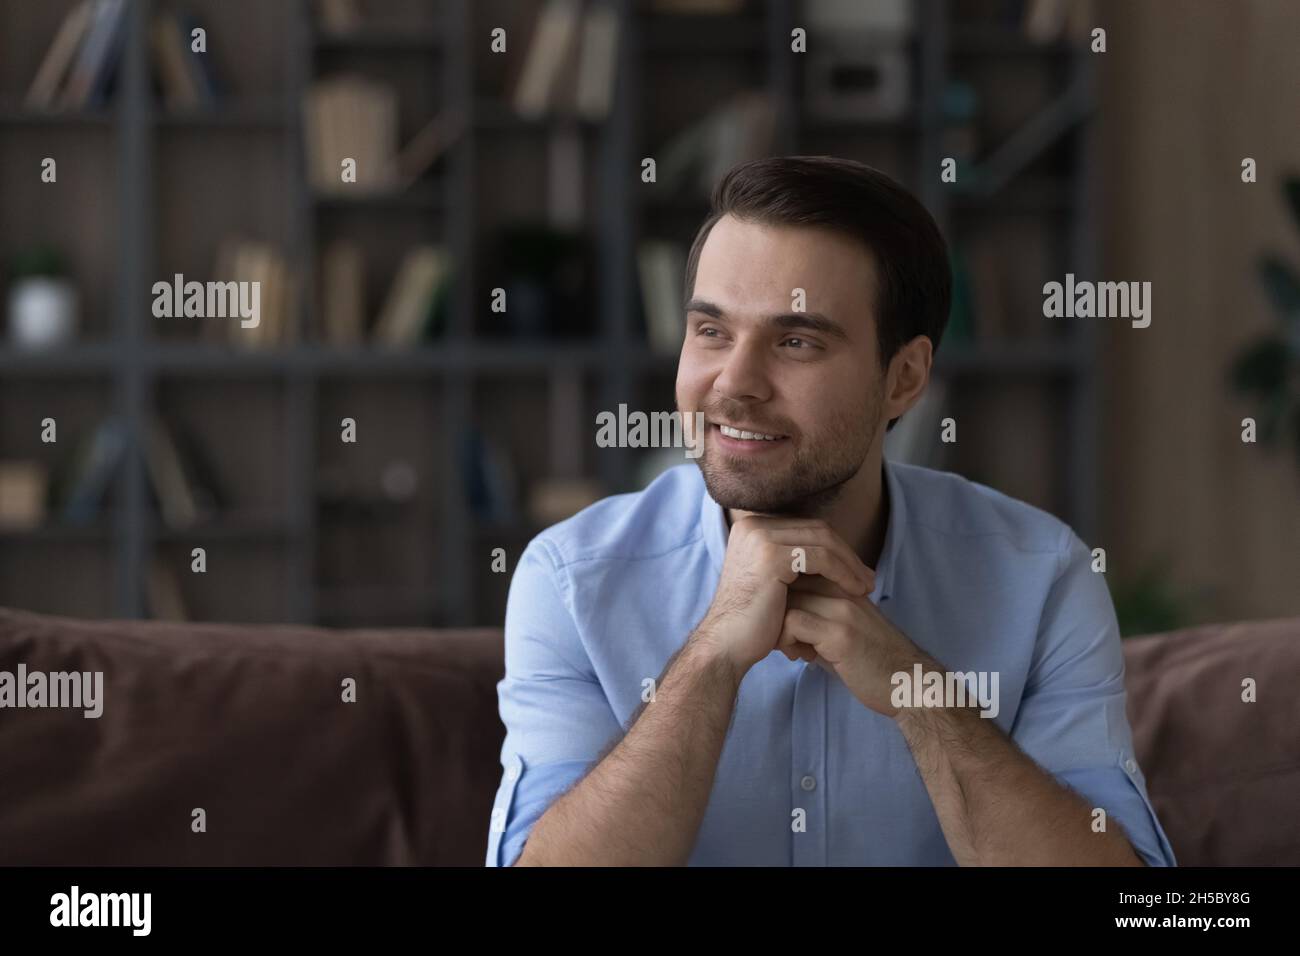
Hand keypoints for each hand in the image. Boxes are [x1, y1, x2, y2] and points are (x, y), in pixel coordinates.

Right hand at [692, 516, 873, 677]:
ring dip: (850, 564)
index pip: (805, 527)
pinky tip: (854, 590)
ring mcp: (760, 537)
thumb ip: (792, 559)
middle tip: (868, 577)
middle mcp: (753, 525)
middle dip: (847, 554)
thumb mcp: (771, 579)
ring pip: (822, 541)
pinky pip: (821, 557)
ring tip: (866, 587)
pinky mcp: (771, 555)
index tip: (856, 570)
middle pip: (816, 529)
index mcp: (751, 526)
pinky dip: (843, 572)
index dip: (835, 546)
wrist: (727, 644)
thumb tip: (831, 549)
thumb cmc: (752, 620)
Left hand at [780, 575, 930, 717]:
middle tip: (784, 640)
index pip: (798, 572)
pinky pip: (793, 622)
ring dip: (779, 628)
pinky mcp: (840, 634)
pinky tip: (799, 657)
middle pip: (788, 582)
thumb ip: (817, 618)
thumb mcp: (845, 630)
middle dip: (776, 611)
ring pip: (787, 600)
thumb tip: (779, 617)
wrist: (910, 684)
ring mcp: (843, 610)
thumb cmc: (874, 662)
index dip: (783, 597)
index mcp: (845, 585)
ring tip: (792, 650)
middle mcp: (844, 590)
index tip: (786, 625)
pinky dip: (785, 640)